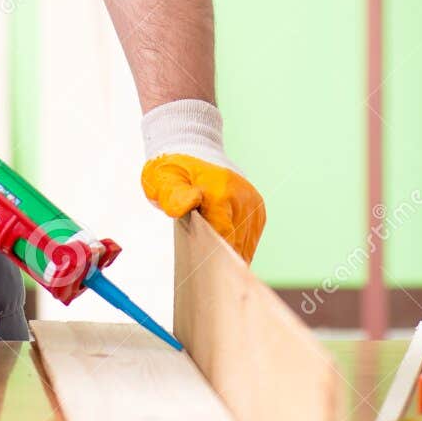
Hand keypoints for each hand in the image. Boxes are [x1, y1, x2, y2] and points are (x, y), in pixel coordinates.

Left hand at [139, 99, 265, 263]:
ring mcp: (253, 203)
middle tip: (202, 269)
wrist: (189, 146)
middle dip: (220, 260)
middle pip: (237, 246)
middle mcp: (243, 198)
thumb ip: (174, 195)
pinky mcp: (258, 208)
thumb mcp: (163, 180)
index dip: (213, 259)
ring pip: (247, 246)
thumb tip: (188, 204)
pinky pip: (251, 239)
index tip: (202, 273)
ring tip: (211, 259)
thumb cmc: (172, 168)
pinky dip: (239, 247)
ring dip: (231, 255)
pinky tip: (223, 250)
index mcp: (222, 192)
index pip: (225, 240)